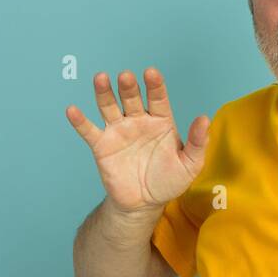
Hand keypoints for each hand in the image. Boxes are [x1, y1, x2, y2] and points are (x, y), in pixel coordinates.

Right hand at [65, 69, 210, 210]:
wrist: (143, 203)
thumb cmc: (168, 181)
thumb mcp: (189, 165)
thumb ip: (197, 142)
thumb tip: (205, 119)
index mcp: (160, 121)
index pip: (158, 98)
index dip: (155, 85)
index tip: (151, 73)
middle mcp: (138, 121)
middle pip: (131, 98)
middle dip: (128, 87)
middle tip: (125, 76)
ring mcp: (118, 131)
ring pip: (109, 107)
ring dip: (104, 93)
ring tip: (101, 78)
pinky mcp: (101, 146)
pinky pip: (89, 131)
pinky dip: (80, 121)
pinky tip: (72, 110)